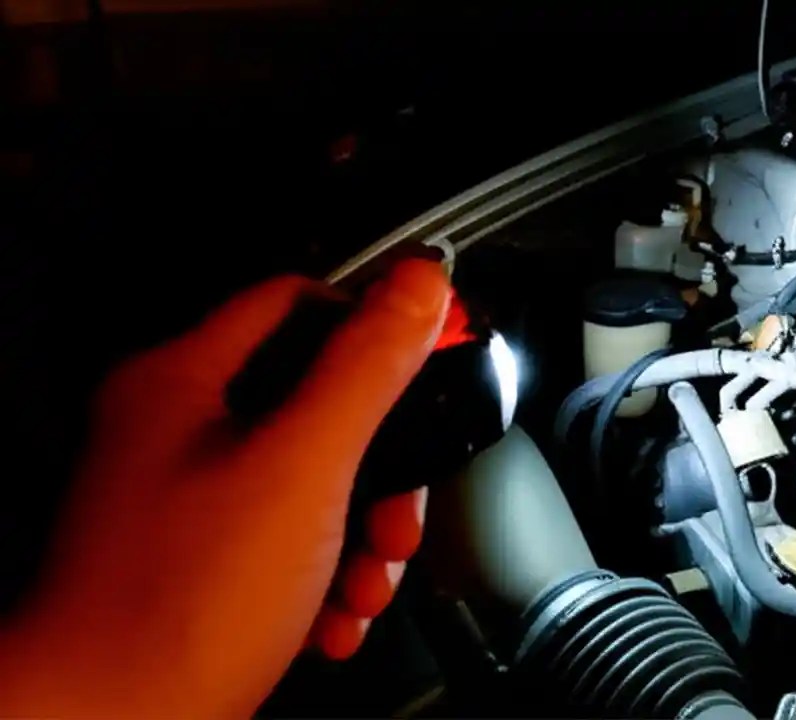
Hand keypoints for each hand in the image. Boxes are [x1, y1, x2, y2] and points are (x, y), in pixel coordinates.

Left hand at [0, 259, 450, 717]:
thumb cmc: (178, 607)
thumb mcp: (302, 467)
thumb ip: (365, 367)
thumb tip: (419, 285)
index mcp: (182, 383)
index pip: (296, 303)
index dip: (373, 322)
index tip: (431, 352)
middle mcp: (175, 433)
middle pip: (314, 406)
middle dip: (379, 466)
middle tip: (400, 512)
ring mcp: (184, 502)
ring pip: (310, 482)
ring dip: (360, 533)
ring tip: (366, 583)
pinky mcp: (199, 563)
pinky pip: (287, 541)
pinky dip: (324, 575)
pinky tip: (334, 615)